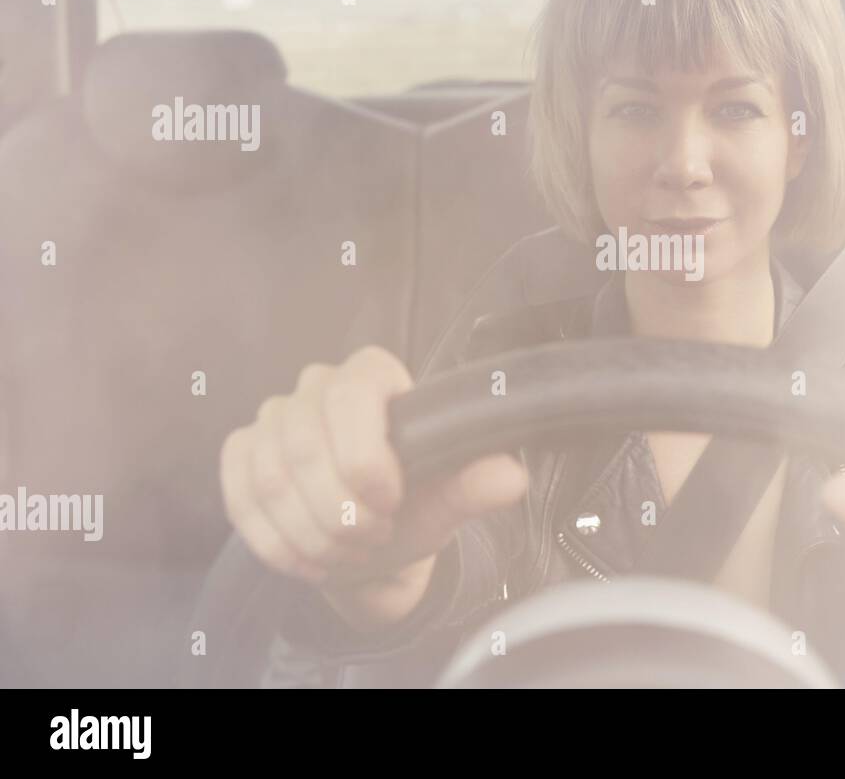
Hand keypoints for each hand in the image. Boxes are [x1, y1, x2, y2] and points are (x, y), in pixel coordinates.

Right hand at [219, 345, 527, 628]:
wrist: (371, 545)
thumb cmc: (413, 508)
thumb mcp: (446, 502)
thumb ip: (473, 486)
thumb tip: (511, 477)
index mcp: (374, 376)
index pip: (352, 394)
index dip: (365, 457)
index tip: (390, 504)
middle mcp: (317, 384)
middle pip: (305, 443)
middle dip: (338, 510)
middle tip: (373, 538)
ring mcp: (272, 417)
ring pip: (271, 477)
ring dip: (311, 532)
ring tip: (349, 551)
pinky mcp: (240, 453)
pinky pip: (240, 497)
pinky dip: (277, 543)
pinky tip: (310, 561)